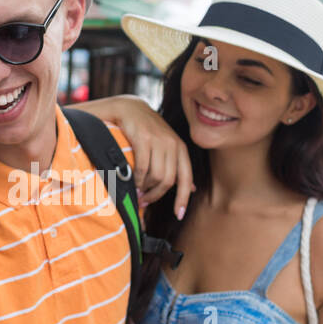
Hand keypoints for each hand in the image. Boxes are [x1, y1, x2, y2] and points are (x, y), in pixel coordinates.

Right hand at [106, 96, 194, 218]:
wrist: (129, 108)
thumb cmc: (147, 131)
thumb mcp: (167, 146)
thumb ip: (178, 166)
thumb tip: (193, 188)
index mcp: (180, 148)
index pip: (185, 178)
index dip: (183, 199)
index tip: (178, 215)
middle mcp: (172, 144)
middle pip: (168, 180)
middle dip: (156, 196)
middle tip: (144, 202)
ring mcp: (158, 140)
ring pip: (155, 176)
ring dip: (145, 188)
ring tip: (137, 192)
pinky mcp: (143, 138)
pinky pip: (142, 167)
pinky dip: (137, 179)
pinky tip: (132, 181)